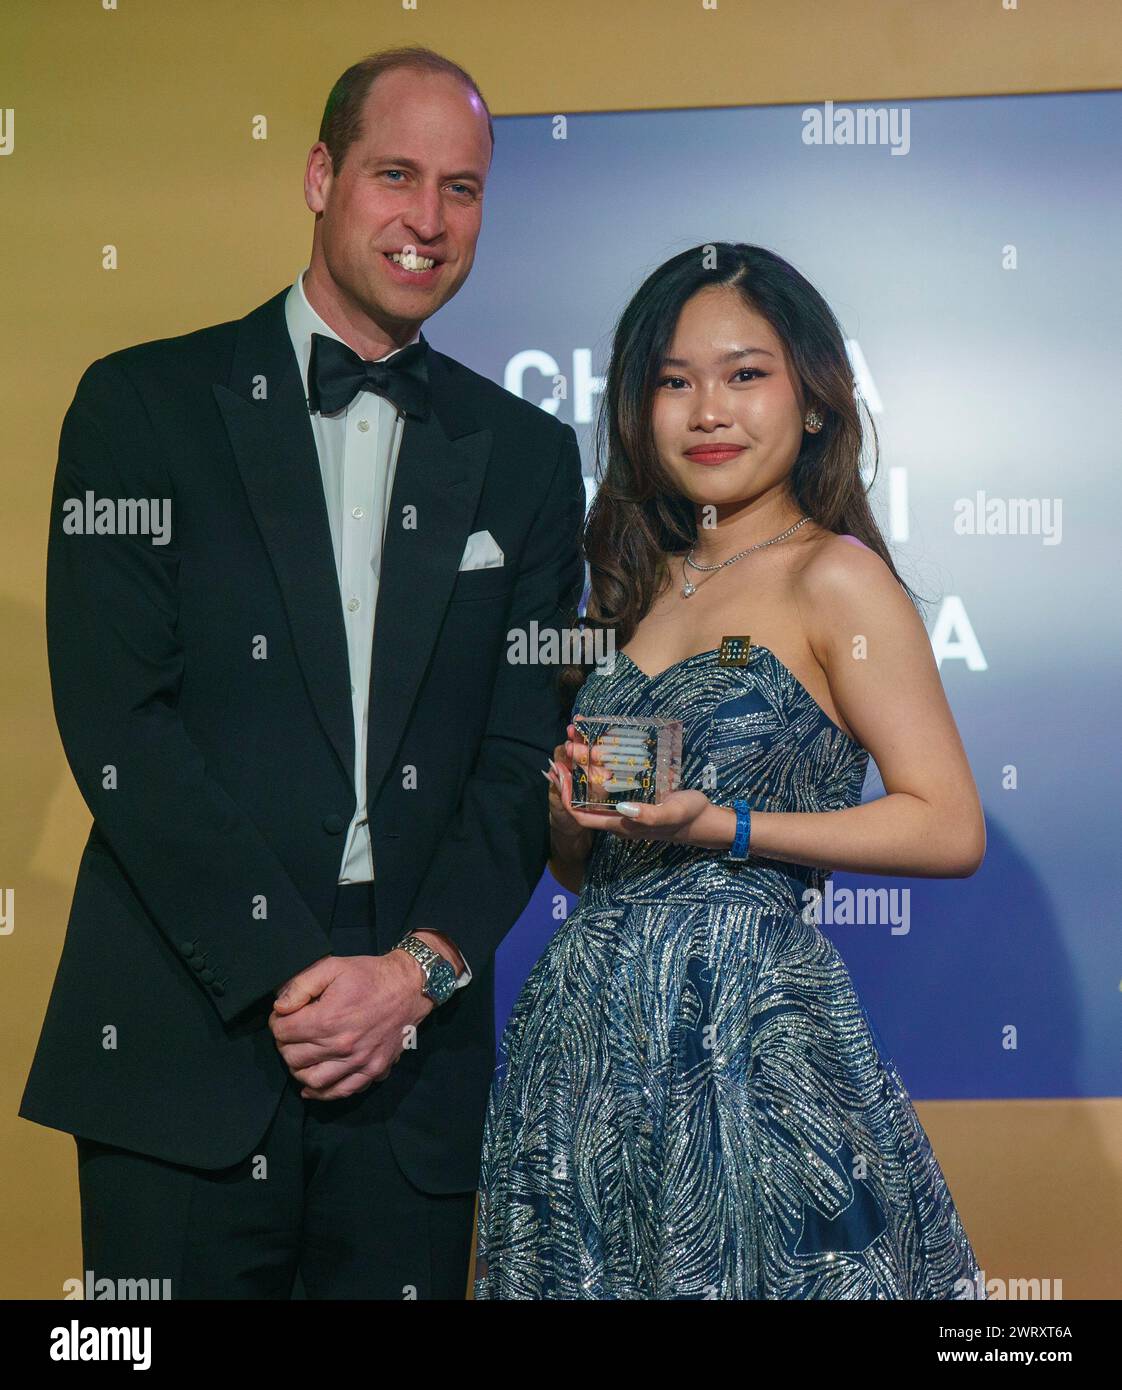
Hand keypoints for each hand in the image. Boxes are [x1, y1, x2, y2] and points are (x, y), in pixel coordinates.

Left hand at [269, 951, 432, 1100]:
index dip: (277, 1022)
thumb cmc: (369, 975)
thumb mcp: (333, 967)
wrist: (409, 986)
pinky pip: (341, 1091)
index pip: (283, 1032)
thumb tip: (279, 1008)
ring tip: (301, 1055)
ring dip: (298, 1069)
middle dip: (285, 1044)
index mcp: (328, 1019)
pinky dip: (321, 1093)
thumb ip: (301, 985)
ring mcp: (359, 1062)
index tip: (283, 1016)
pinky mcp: (373, 1070)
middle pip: (293, 1058)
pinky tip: (311, 1085)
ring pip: (312, 1080)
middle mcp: (341, 1046)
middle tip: (291, 1034)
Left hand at [548, 724, 717, 845]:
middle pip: (585, 799)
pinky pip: (611, 782)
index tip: (559, 772)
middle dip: (573, 774)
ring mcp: (625, 808)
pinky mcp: (634, 797)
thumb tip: (622, 807)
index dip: (566, 796)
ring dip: (585, 766)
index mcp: (621, 824)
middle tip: (567, 746)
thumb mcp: (671, 814)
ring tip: (578, 741)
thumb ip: (648, 815)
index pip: (581, 817)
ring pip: (596, 789)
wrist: (704, 820)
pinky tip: (601, 748)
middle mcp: (618, 817)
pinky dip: (601, 766)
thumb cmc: (687, 816)